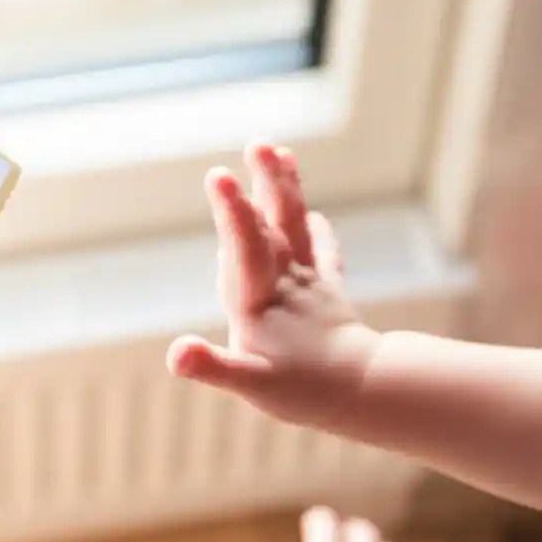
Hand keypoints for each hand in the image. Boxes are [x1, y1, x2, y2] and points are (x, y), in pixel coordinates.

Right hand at [166, 144, 380, 426]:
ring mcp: (308, 287)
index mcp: (260, 301)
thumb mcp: (250, 385)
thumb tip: (175, 354)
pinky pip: (321, 258)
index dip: (233, 213)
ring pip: (295, 231)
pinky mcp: (326, 298)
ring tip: (279, 152)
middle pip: (272, 228)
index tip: (221, 176)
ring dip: (285, 193)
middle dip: (263, 187)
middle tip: (258, 144)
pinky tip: (315, 217)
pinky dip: (317, 235)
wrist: (366, 396)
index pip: (244, 249)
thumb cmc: (301, 391)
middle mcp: (285, 285)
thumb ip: (211, 367)